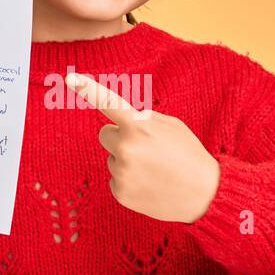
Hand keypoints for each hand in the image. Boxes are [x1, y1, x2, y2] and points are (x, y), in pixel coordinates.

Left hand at [65, 72, 220, 222]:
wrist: (205, 194)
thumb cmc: (189, 155)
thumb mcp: (172, 126)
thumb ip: (144, 120)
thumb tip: (123, 120)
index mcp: (139, 126)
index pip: (108, 103)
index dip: (87, 89)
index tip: (70, 79)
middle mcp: (126, 148)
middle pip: (104, 134)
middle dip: (120, 138)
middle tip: (147, 149)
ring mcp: (121, 172)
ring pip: (111, 158)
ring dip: (126, 161)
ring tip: (154, 170)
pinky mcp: (120, 192)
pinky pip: (115, 179)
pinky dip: (129, 181)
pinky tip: (149, 185)